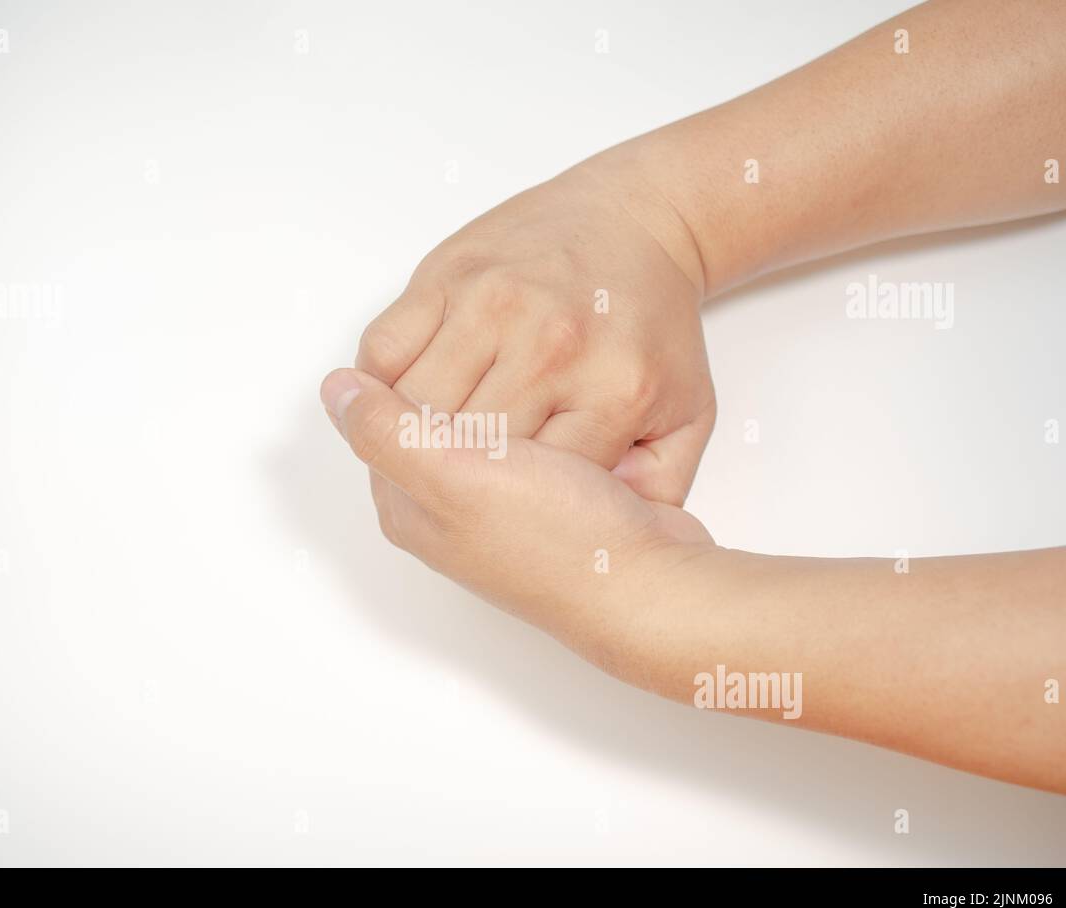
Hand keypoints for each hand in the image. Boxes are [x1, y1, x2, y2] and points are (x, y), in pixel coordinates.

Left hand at [321, 368, 715, 674]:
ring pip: (489, 410)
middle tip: (515, 348)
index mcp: (411, 505)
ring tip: (553, 369)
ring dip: (516, 385)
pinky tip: (575, 390)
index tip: (460, 339)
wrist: (655, 583)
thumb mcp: (454, 480)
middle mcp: (448, 504)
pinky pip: (536, 424)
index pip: (384, 413)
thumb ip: (388, 431)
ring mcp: (503, 495)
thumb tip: (336, 389)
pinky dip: (551, 403)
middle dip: (469, 376)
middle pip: (435, 411)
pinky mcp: (554, 485)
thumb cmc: (557, 541)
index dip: (416, 369)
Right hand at [355, 156, 714, 506]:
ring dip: (410, 438)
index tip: (506, 510)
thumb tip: (597, 531)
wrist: (635, 218)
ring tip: (424, 454)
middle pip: (466, 453)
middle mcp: (550, 347)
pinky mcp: (446, 275)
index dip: (512, 509)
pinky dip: (378, 385)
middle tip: (455, 491)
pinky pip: (383, 351)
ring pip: (414, 408)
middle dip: (455, 480)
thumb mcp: (686, 417)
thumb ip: (654, 490)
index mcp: (613, 390)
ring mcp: (493, 305)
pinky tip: (404, 400)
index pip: (536, 488)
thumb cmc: (651, 323)